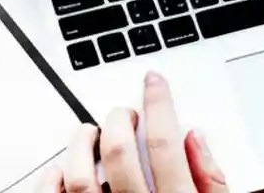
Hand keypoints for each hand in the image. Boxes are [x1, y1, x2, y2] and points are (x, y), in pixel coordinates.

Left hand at [36, 71, 228, 192]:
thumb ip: (211, 180)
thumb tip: (196, 139)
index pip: (164, 143)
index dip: (159, 104)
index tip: (154, 82)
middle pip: (118, 153)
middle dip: (119, 119)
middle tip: (123, 112)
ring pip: (80, 178)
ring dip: (81, 145)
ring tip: (89, 133)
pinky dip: (51, 181)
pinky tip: (58, 171)